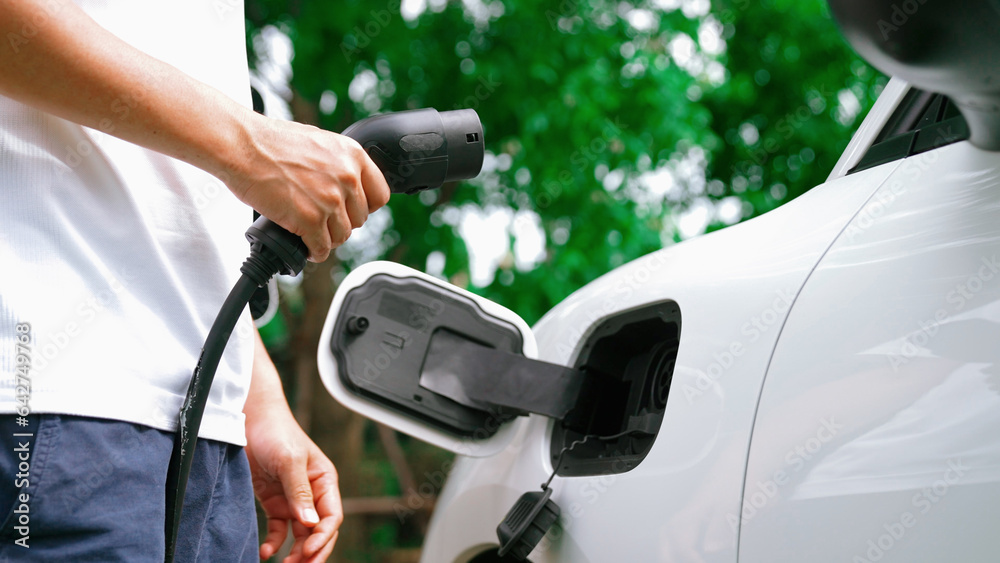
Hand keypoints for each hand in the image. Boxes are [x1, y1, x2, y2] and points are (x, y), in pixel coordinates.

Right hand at [228, 115, 390, 262]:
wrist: (242, 145)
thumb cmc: (271, 142)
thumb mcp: (319, 142)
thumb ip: (338, 163)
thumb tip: (346, 183)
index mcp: (352, 155)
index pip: (380, 195)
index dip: (364, 206)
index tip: (352, 210)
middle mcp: (346, 177)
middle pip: (359, 219)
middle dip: (341, 222)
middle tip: (323, 220)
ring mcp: (329, 200)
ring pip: (342, 236)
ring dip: (327, 238)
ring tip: (312, 232)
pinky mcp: (310, 219)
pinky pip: (322, 248)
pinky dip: (314, 252)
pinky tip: (307, 247)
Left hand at [245, 408, 341, 561]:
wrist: (248, 418)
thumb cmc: (275, 431)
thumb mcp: (289, 460)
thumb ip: (299, 492)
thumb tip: (310, 523)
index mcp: (324, 480)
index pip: (331, 516)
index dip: (323, 536)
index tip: (309, 550)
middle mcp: (311, 492)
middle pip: (318, 530)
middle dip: (313, 551)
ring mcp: (291, 498)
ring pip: (299, 534)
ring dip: (295, 551)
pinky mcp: (272, 501)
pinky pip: (278, 529)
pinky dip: (274, 543)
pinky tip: (266, 552)